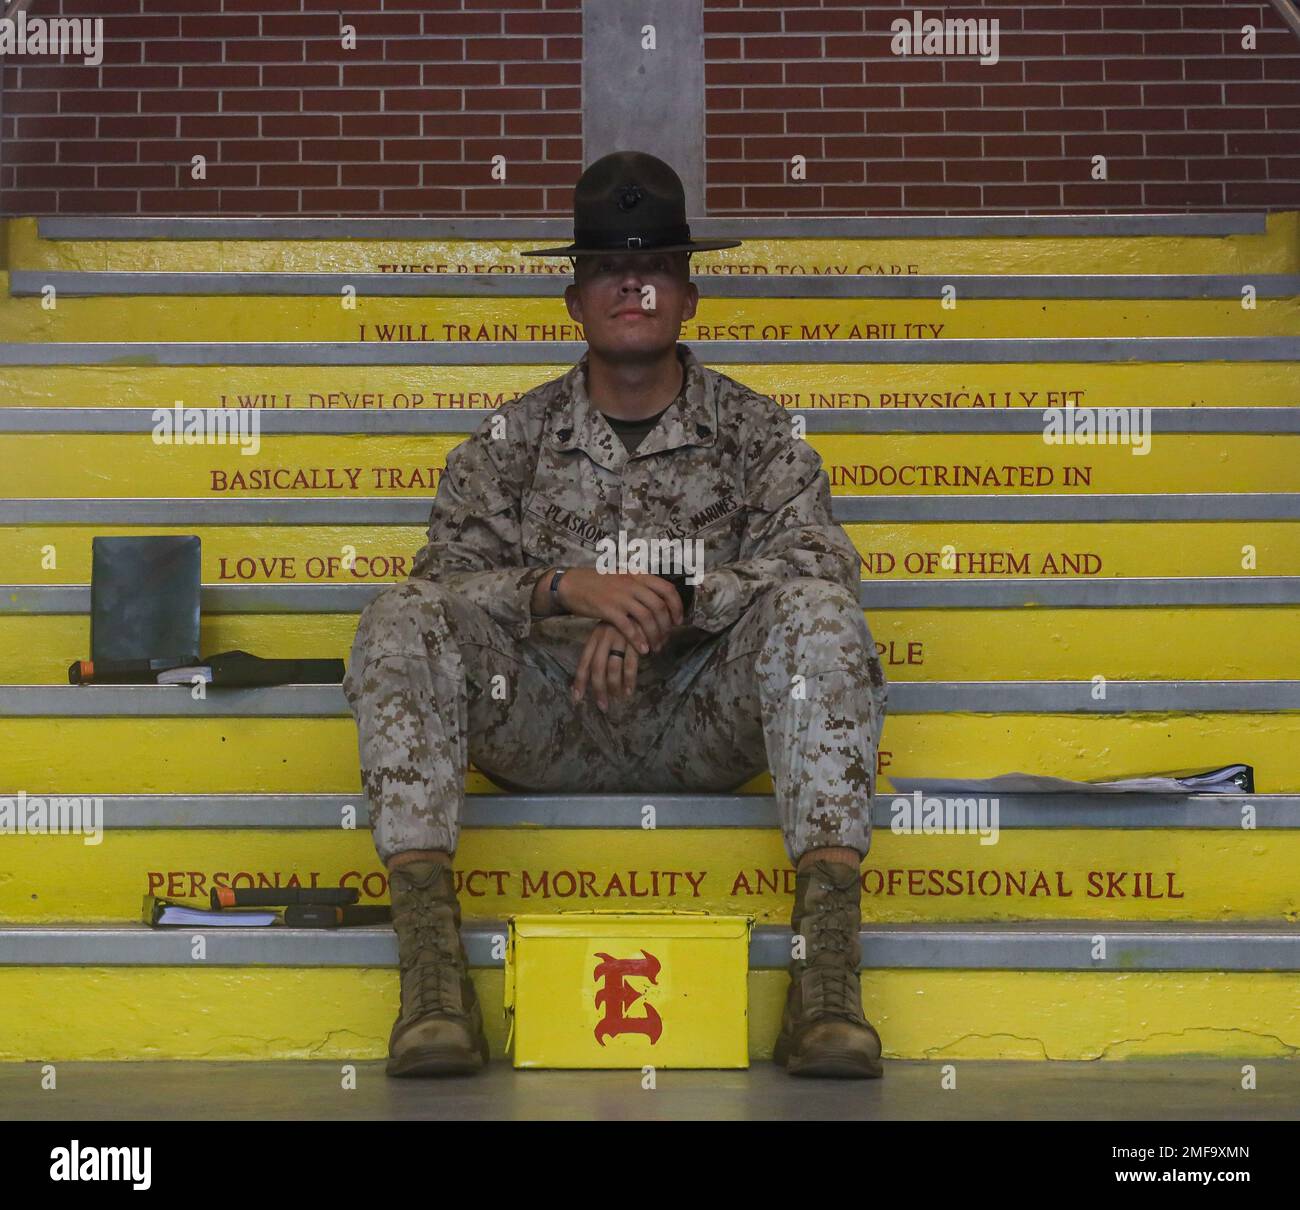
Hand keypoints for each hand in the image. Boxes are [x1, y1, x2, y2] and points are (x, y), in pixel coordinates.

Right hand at [556, 568, 682, 655]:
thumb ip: (640, 587)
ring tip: (656, 647)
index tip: (678, 620)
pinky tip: (642, 649)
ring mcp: (620, 596)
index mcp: (638, 575)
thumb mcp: (623, 578)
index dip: (677, 606)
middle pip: (659, 606)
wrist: (571, 584)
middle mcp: (632, 584)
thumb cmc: (598, 584)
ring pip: (647, 618)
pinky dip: (638, 640)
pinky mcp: (608, 609)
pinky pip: (629, 627)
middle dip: (666, 626)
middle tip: (666, 638)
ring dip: (654, 635)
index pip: (667, 589)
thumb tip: (659, 602)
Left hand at [573, 621, 637, 711]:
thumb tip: (595, 673)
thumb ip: (602, 648)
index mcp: (595, 637)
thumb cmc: (626, 620)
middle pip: (597, 668)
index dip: (580, 681)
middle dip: (598, 689)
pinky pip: (630, 665)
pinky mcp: (635, 641)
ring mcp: (619, 639)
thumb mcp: (609, 630)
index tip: (577, 698)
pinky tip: (629, 691)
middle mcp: (604, 638)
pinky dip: (629, 680)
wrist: (644, 602)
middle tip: (602, 706)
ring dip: (614, 687)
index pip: (584, 662)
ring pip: (612, 669)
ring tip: (617, 699)